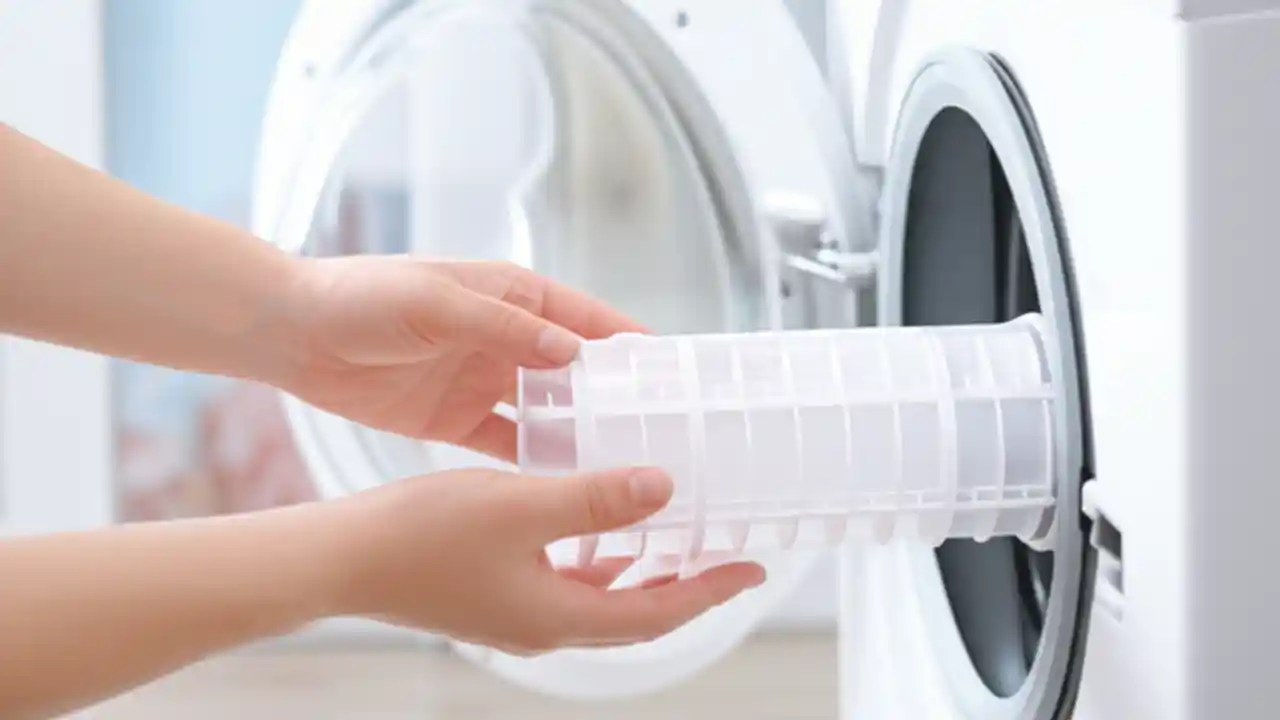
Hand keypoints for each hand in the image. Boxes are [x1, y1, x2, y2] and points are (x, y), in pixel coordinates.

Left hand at [273, 257, 644, 459]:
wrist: (291, 332)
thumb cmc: (362, 297)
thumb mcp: (435, 301)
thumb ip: (501, 327)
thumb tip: (569, 352)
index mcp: (510, 293)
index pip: (584, 318)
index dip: (627, 342)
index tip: (671, 372)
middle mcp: (506, 338)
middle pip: (576, 369)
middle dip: (615, 395)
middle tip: (661, 430)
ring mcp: (483, 380)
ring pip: (548, 411)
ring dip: (581, 433)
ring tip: (623, 464)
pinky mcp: (457, 419)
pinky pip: (509, 442)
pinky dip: (536, 460)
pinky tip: (564, 484)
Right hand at [319, 466, 765, 653]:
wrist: (340, 559)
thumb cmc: (422, 534)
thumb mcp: (521, 506)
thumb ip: (595, 499)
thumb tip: (663, 491)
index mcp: (559, 615)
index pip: (657, 612)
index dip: (709, 590)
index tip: (752, 569)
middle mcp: (543, 627)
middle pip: (635, 613)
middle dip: (683, 584)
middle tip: (722, 554)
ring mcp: (516, 615)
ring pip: (600, 599)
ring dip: (639, 571)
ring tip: (670, 534)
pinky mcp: (494, 596)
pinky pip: (564, 583)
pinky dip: (594, 560)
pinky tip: (591, 524)